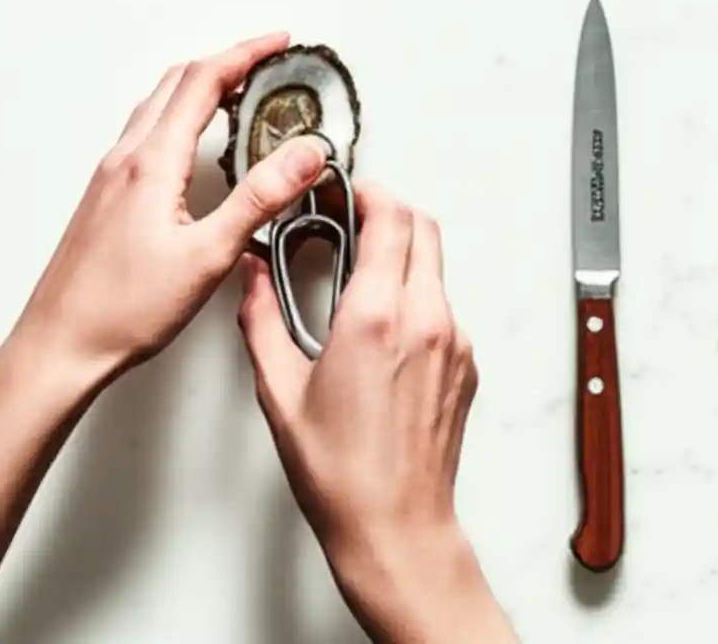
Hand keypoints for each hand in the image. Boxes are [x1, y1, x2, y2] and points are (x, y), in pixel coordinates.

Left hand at [11, 32, 329, 388]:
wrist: (60, 345)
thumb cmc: (123, 310)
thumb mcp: (208, 255)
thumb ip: (260, 199)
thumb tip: (304, 153)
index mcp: (151, 164)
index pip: (203, 82)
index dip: (246, 54)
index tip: (280, 43)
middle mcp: (124, 160)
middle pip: (176, 82)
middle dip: (226, 61)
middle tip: (266, 62)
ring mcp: (109, 178)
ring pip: (157, 106)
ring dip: (199, 87)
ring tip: (238, 95)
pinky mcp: (105, 199)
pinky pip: (144, 135)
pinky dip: (178, 118)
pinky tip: (192, 147)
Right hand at [237, 185, 515, 642]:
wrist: (396, 526)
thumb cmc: (342, 473)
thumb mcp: (280, 391)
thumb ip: (261, 320)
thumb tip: (250, 278)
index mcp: (376, 317)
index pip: (390, 216)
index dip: (366, 192)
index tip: (343, 194)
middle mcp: (426, 321)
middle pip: (424, 227)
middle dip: (388, 212)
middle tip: (351, 224)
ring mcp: (454, 342)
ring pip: (436, 267)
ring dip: (402, 256)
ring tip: (358, 283)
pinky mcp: (466, 365)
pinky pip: (444, 308)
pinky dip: (416, 298)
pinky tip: (382, 331)